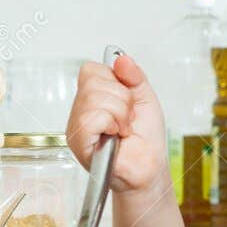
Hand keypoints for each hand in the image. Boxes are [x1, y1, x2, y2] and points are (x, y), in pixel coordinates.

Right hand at [66, 54, 168, 195]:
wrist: (150, 167)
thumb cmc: (146, 138)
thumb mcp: (145, 98)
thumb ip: (134, 76)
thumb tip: (122, 59)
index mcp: (92, 97)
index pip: (91, 69)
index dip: (116, 82)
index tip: (128, 101)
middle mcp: (80, 109)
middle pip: (94, 81)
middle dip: (123, 100)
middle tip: (127, 120)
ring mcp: (76, 125)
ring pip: (95, 98)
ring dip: (120, 114)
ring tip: (123, 129)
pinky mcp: (78, 141)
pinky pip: (93, 117)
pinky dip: (113, 124)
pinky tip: (116, 137)